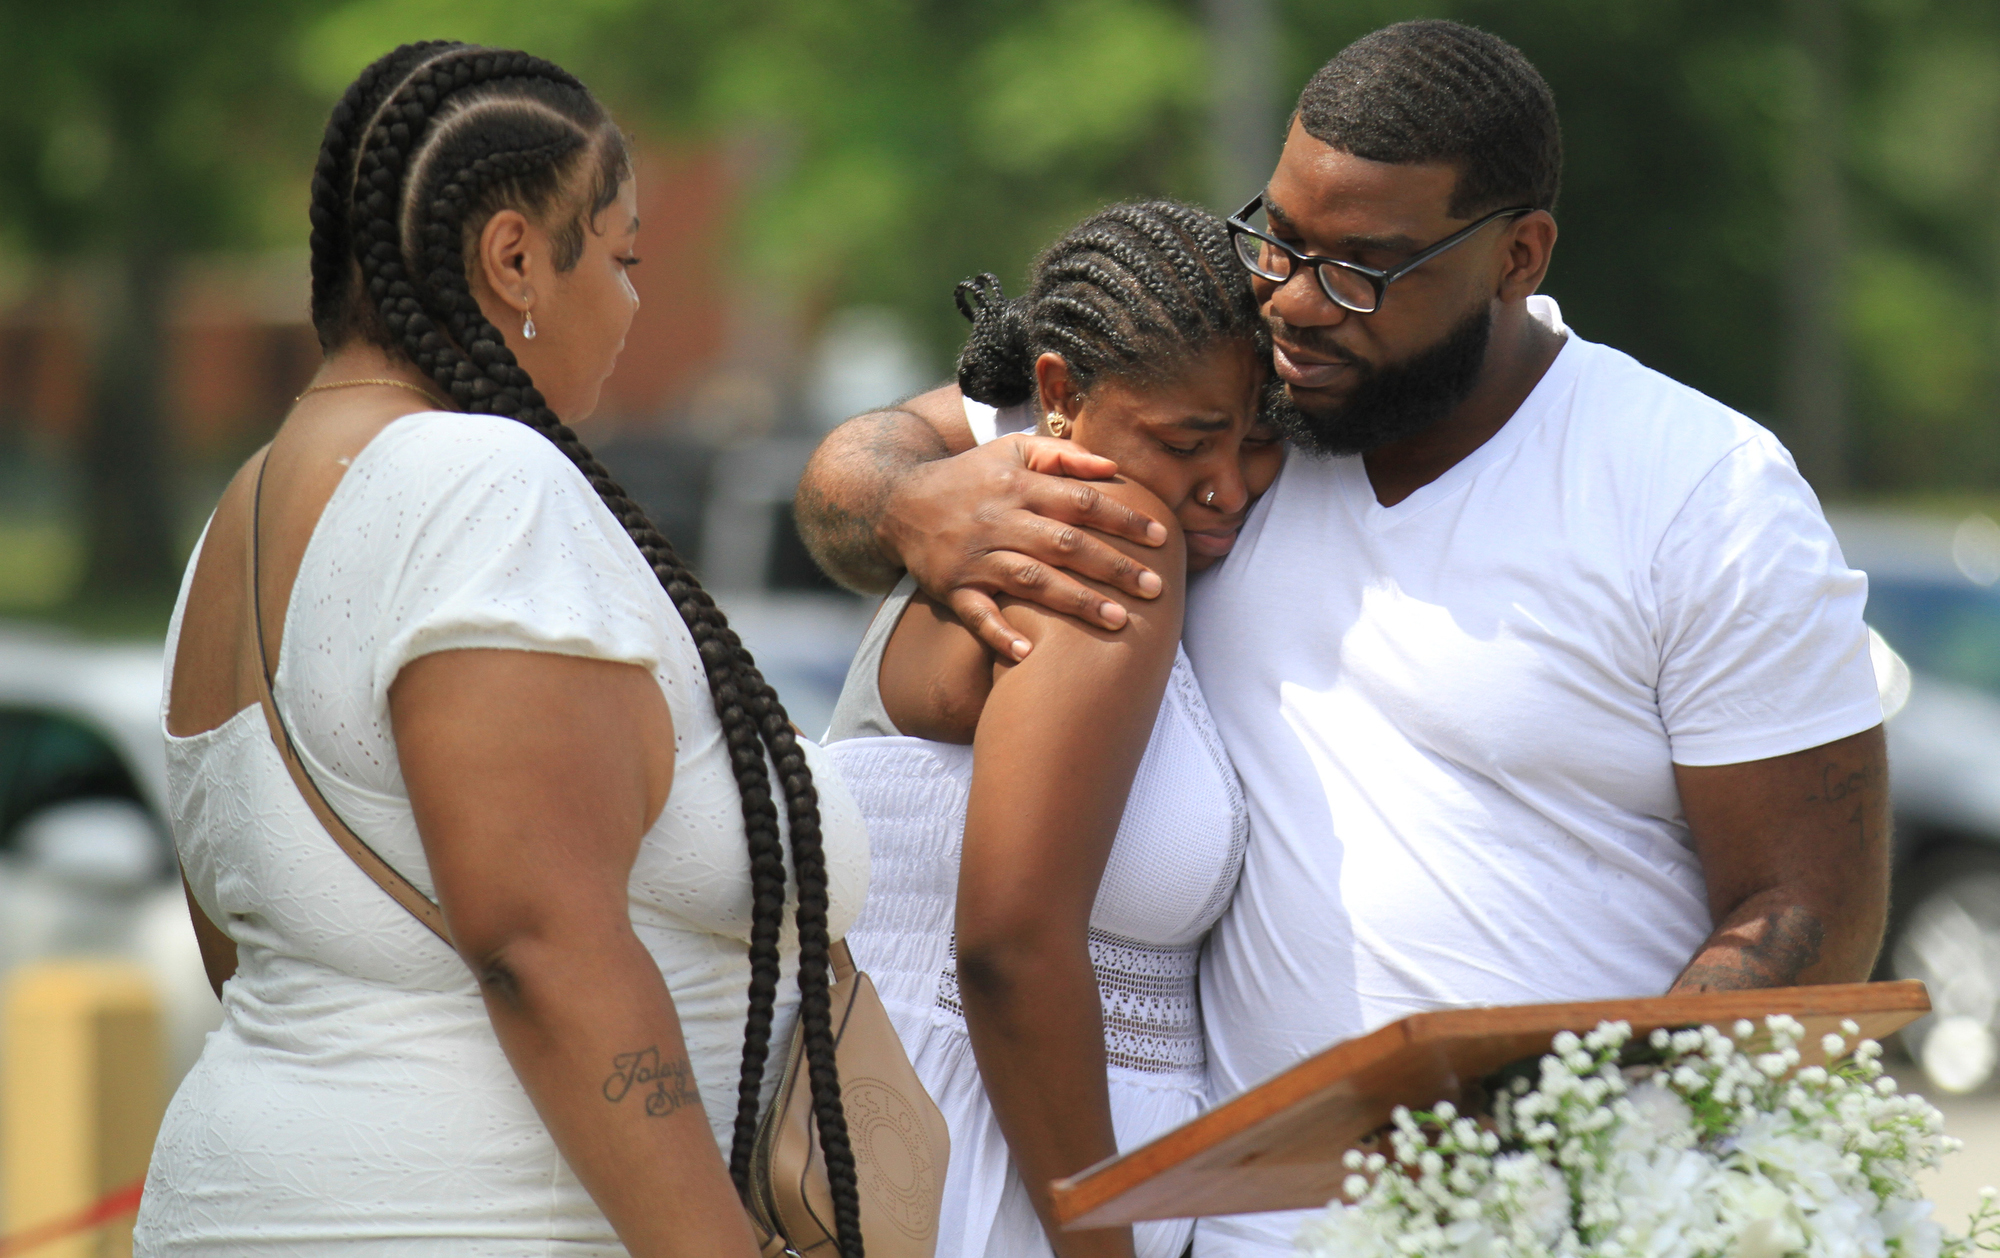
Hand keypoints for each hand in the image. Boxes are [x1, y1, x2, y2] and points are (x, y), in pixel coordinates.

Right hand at [878, 435, 1168, 659]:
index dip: (1123, 518)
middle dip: (1113, 566)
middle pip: (1064, 544)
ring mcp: (974, 557)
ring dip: (1075, 602)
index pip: (1081, 501)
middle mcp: (999, 520)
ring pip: (1031, 580)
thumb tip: (1113, 467)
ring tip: (1119, 621)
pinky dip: (1000, 635)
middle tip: (1155, 588)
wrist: (898, 501)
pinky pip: (977, 615)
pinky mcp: (951, 588)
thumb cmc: (970, 477)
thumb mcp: (1011, 451)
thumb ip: (1062, 454)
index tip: (1162, 538)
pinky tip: (1029, 653)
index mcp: (1019, 486)